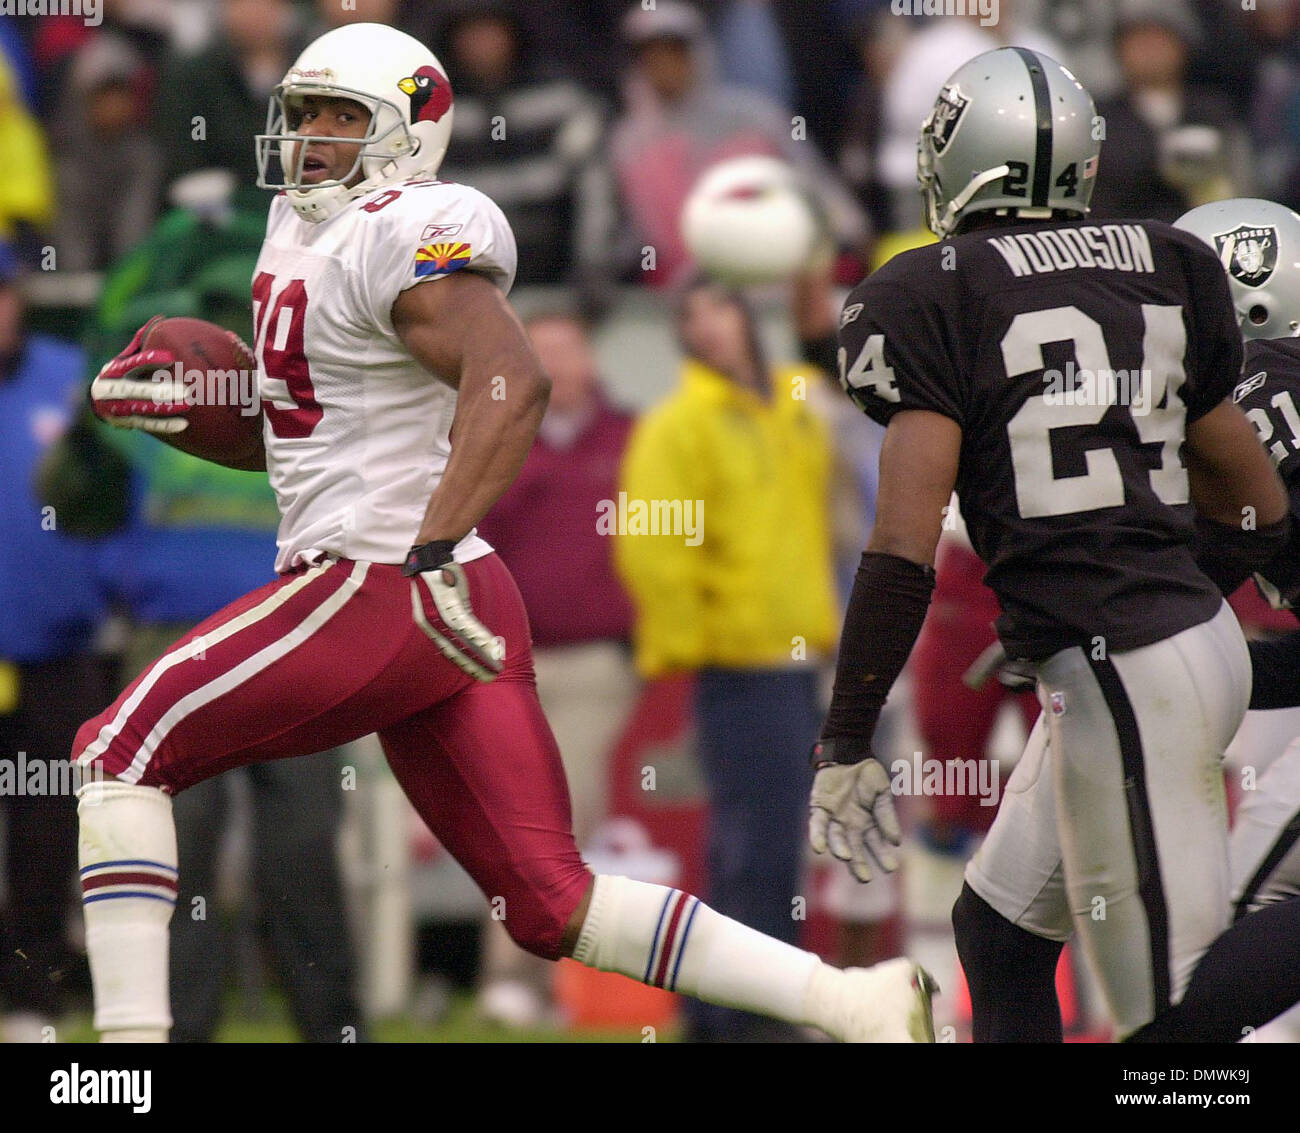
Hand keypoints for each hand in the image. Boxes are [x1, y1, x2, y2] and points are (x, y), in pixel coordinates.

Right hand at [90, 316, 185, 433]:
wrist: (100, 402)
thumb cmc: (121, 374)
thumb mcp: (124, 357)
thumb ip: (140, 342)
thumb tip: (159, 321)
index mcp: (114, 370)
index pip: (131, 364)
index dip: (149, 360)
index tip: (170, 357)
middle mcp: (113, 389)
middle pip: (138, 389)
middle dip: (161, 389)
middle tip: (187, 389)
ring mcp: (119, 407)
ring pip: (143, 407)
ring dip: (166, 407)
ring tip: (188, 403)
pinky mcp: (127, 422)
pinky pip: (147, 423)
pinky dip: (164, 424)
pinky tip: (183, 423)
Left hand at [405, 542, 504, 681]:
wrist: (431, 552)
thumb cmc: (437, 573)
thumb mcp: (439, 597)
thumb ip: (448, 613)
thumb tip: (460, 623)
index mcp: (428, 624)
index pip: (448, 649)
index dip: (464, 663)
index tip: (478, 673)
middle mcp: (432, 623)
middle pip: (456, 651)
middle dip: (474, 666)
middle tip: (491, 677)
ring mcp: (442, 615)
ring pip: (465, 643)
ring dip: (482, 657)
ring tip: (496, 667)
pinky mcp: (453, 606)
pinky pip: (470, 628)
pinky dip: (483, 640)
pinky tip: (494, 650)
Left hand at [809, 758, 900, 882]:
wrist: (850, 752)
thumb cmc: (868, 774)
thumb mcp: (883, 794)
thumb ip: (887, 816)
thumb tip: (896, 842)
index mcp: (867, 824)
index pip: (875, 845)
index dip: (882, 856)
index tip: (891, 869)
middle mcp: (850, 825)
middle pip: (853, 848)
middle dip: (858, 864)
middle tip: (864, 878)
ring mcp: (834, 818)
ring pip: (836, 839)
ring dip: (840, 849)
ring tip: (847, 858)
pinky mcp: (820, 808)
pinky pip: (817, 825)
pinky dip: (818, 836)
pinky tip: (819, 848)